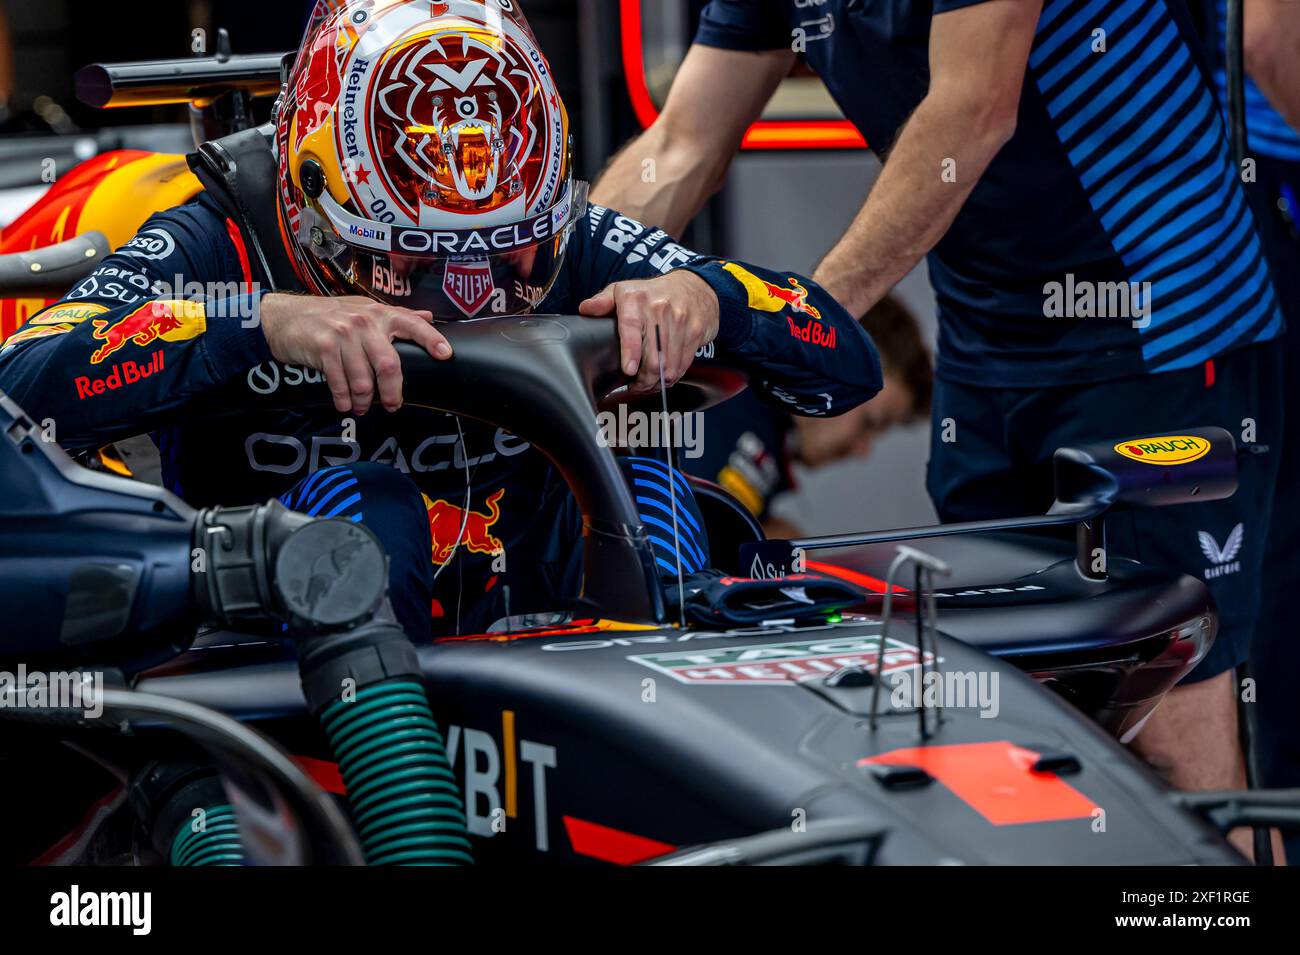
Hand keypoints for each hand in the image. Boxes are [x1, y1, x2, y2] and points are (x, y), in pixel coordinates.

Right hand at [260, 293, 451, 414]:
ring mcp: (343, 335)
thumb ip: (396, 316)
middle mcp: (364, 322)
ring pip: (363, 380)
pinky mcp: (323, 348)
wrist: (286, 316)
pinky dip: (344, 399)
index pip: (412, 324)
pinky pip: (340, 383)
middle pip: (388, 365)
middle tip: (393, 405)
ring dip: (364, 401)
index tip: (446, 355)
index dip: (431, 339)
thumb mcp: (365, 310)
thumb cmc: (331, 316)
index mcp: (380, 313)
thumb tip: (427, 316)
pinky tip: (345, 404)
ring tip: (362, 407)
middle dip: (392, 392)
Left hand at [578, 270, 718, 393]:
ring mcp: (680, 321)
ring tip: (647, 386)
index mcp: (636, 299)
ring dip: (657, 383)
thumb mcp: (624, 290)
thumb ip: (602, 301)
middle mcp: (660, 309)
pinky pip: (683, 364)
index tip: (629, 371)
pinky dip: (672, 377)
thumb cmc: (653, 293)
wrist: (695, 287)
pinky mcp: (695, 333)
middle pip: (653, 356)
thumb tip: (585, 309)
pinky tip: (663, 379)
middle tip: (634, 388)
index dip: (630, 352)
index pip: (631, 328)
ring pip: (669, 365)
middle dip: (643, 380)